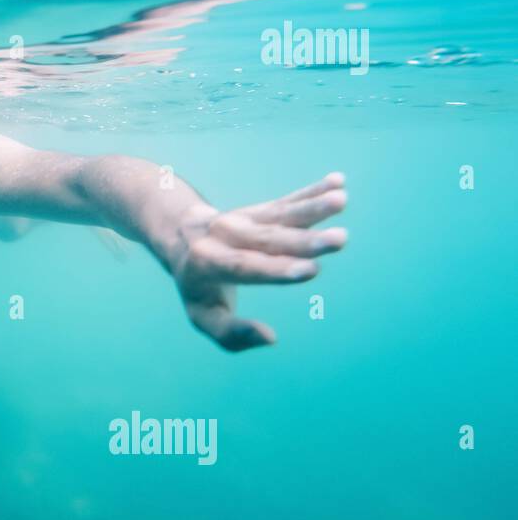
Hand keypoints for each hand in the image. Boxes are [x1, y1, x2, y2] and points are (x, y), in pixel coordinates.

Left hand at [169, 173, 346, 351]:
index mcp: (207, 263)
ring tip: (341, 199)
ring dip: (313, 207)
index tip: (311, 270)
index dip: (277, 269)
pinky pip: (288, 202)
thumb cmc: (197, 287)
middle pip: (269, 239)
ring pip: (281, 215)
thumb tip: (271, 338)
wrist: (178, 236)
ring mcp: (244, 219)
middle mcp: (225, 235)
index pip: (245, 266)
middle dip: (306, 241)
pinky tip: (338, 181)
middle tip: (341, 239)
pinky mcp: (260, 211)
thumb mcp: (202, 316)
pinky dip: (312, 192)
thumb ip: (232, 333)